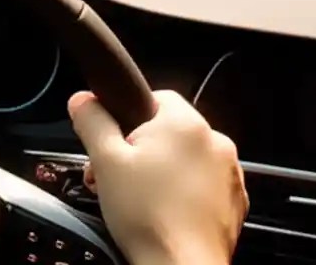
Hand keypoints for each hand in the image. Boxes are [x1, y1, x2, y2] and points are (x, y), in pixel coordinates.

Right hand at [68, 90, 247, 264]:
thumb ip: (92, 122)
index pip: (154, 98)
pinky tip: (163, 214)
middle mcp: (215, 142)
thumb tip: (82, 99)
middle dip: (140, 151)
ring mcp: (229, 174)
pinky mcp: (233, 203)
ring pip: (186, 160)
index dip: (126, 119)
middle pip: (169, 133)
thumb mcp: (106, 162)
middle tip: (117, 178)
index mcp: (185, 124)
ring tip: (139, 200)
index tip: (112, 145)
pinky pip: (203, 186)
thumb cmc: (147, 217)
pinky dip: (184, 195)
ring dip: (162, 173)